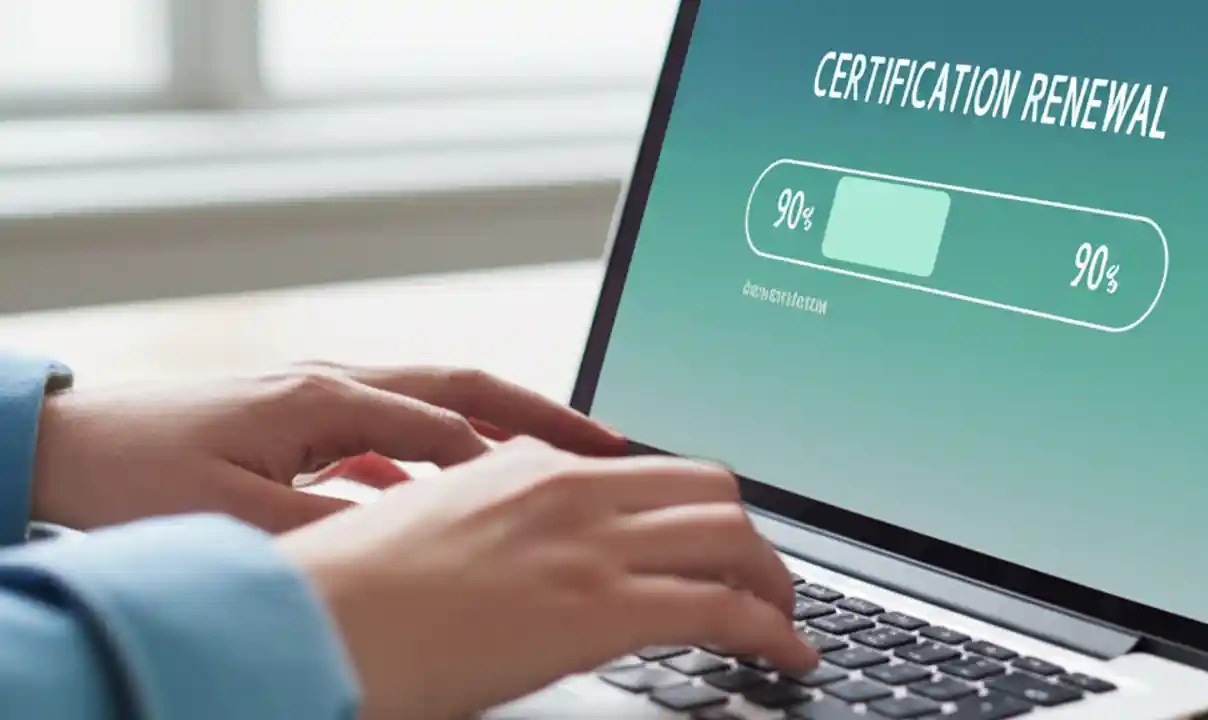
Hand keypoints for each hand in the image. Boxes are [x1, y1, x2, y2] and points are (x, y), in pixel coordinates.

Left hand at [32, 364, 624, 531]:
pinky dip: (441, 454)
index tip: (586, 477)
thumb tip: (418, 541)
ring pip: (435, 405)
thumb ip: (334, 530)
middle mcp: (335, 384)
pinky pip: (395, 430)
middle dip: (538, 413)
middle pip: (462, 389)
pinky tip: (458, 488)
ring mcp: (322, 396)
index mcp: (327, 401)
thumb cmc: (138, 476)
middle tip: (607, 442)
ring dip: (497, 429)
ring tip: (557, 460)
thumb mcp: (236, 518)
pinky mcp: (306, 419)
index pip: (449, 425)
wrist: (66, 442)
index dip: (521, 454)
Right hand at [279, 437, 816, 719]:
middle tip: (764, 580)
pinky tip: (785, 656)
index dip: (702, 513)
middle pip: (710, 490)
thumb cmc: (351, 590)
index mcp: (531, 472)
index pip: (655, 472)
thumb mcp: (432, 525)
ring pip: (731, 538)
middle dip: (751, 538)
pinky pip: (724, 608)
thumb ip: (495, 512)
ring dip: (774, 581)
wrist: (309, 625)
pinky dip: (773, 631)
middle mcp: (571, 493)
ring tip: (784, 621)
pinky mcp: (599, 609)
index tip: (719, 544)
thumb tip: (522, 518)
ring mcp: (589, 546)